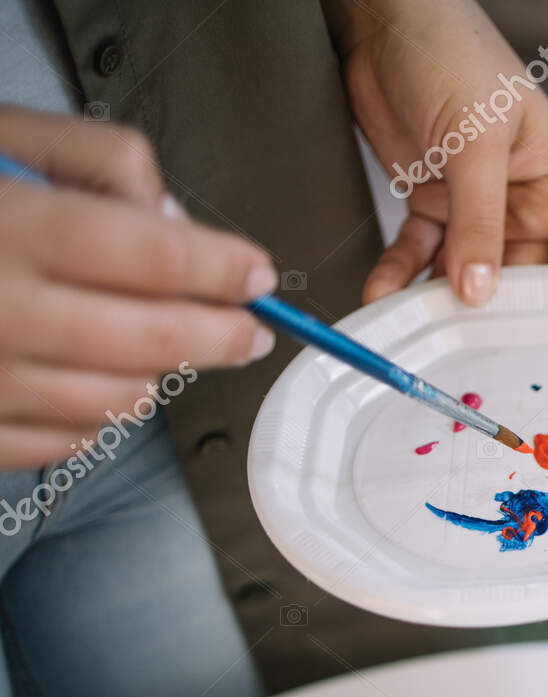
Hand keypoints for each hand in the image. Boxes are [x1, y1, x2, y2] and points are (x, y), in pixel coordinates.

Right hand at [0, 107, 276, 470]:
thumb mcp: (1, 134)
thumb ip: (98, 161)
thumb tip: (177, 219)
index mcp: (6, 226)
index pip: (154, 255)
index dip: (222, 268)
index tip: (256, 275)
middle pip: (150, 338)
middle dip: (218, 334)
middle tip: (250, 330)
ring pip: (113, 401)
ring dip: (157, 376)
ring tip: (164, 350)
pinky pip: (56, 445)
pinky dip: (94, 421)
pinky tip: (97, 387)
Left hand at [329, 0, 547, 307]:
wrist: (385, 23)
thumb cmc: (454, 56)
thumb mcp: (475, 142)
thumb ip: (478, 221)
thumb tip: (480, 292)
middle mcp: (524, 203)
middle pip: (524, 280)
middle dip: (500, 315)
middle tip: (481, 356)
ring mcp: (476, 208)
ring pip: (467, 274)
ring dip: (443, 303)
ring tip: (423, 335)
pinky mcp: (431, 203)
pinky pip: (420, 254)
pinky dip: (401, 276)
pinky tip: (383, 297)